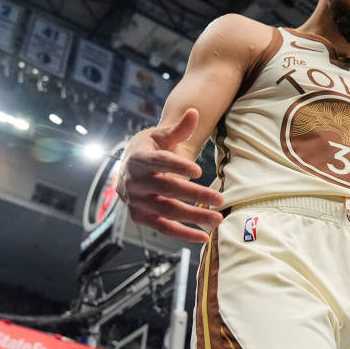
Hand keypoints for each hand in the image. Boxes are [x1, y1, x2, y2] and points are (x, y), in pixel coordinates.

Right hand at [116, 108, 223, 243]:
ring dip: (193, 216)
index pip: (159, 162)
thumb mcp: (161, 136)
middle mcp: (135, 181)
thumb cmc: (150, 149)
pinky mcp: (140, 216)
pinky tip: (203, 236)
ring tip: (218, 219)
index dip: (177, 166)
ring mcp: (137, 201)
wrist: (129, 166)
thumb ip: (179, 129)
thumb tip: (194, 112)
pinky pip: (163, 228)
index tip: (198, 170)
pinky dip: (183, 234)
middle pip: (167, 189)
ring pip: (167, 211)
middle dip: (195, 195)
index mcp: (139, 158)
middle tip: (220, 199)